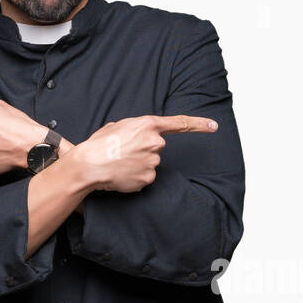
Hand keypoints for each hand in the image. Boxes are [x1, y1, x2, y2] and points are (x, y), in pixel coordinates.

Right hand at [70, 114, 217, 192]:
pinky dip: (136, 176)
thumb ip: (134, 129)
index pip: (179, 124)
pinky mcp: (149, 178)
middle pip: (157, 146)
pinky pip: (146, 177)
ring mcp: (153, 161)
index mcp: (147, 125)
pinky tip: (123, 174)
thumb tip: (136, 137)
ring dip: (139, 163)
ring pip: (151, 162)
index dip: (199, 125)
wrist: (89, 165)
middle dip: (144, 149)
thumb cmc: (99, 145)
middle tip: (124, 151)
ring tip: (121, 163)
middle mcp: (155, 142)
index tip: (214, 126)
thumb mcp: (116, 126)